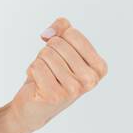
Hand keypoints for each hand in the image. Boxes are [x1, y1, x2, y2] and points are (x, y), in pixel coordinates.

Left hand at [8, 17, 107, 132]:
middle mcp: (91, 80)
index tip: (60, 54)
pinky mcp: (55, 95)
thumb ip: (62, 28)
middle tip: (50, 68)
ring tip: (45, 76)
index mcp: (99, 67)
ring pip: (46, 54)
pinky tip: (38, 84)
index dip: (59, 38)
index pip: (72, 34)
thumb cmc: (51, 73)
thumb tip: (49, 33)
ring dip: (39, 62)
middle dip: (47, 51)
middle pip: (57, 43)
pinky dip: (32, 70)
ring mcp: (74, 89)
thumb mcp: (63, 46)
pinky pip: (37, 66)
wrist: (35, 105)